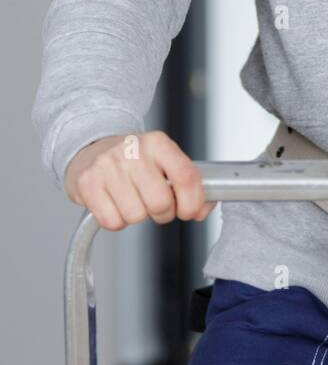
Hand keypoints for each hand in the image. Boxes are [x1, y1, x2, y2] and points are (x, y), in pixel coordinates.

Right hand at [64, 130, 214, 229]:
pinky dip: (116, 220)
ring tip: (131, 199)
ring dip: (137, 216)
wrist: (91, 149)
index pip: (185, 176)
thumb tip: (202, 209)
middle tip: (154, 204)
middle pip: (160, 202)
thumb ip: (188, 183)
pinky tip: (114, 204)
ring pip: (135, 215)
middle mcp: (133, 150)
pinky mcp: (88, 182)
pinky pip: (111, 221)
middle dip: (162, 213)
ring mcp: (108, 165)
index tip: (190, 212)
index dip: (192, 202)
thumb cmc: (133, 160)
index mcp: (158, 143)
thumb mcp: (163, 161)